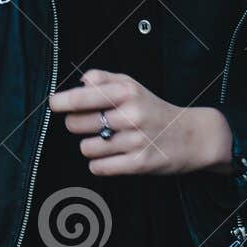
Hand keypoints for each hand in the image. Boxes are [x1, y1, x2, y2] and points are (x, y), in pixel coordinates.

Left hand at [48, 68, 233, 175]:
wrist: (192, 136)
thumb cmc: (154, 109)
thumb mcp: (133, 86)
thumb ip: (104, 78)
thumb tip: (79, 82)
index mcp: (127, 92)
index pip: (84, 96)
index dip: (62, 101)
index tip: (54, 104)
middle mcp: (131, 115)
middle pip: (77, 124)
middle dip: (76, 125)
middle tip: (88, 124)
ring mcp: (136, 141)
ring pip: (86, 148)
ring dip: (90, 146)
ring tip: (104, 141)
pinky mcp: (140, 164)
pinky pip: (100, 167)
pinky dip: (99, 164)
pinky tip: (109, 157)